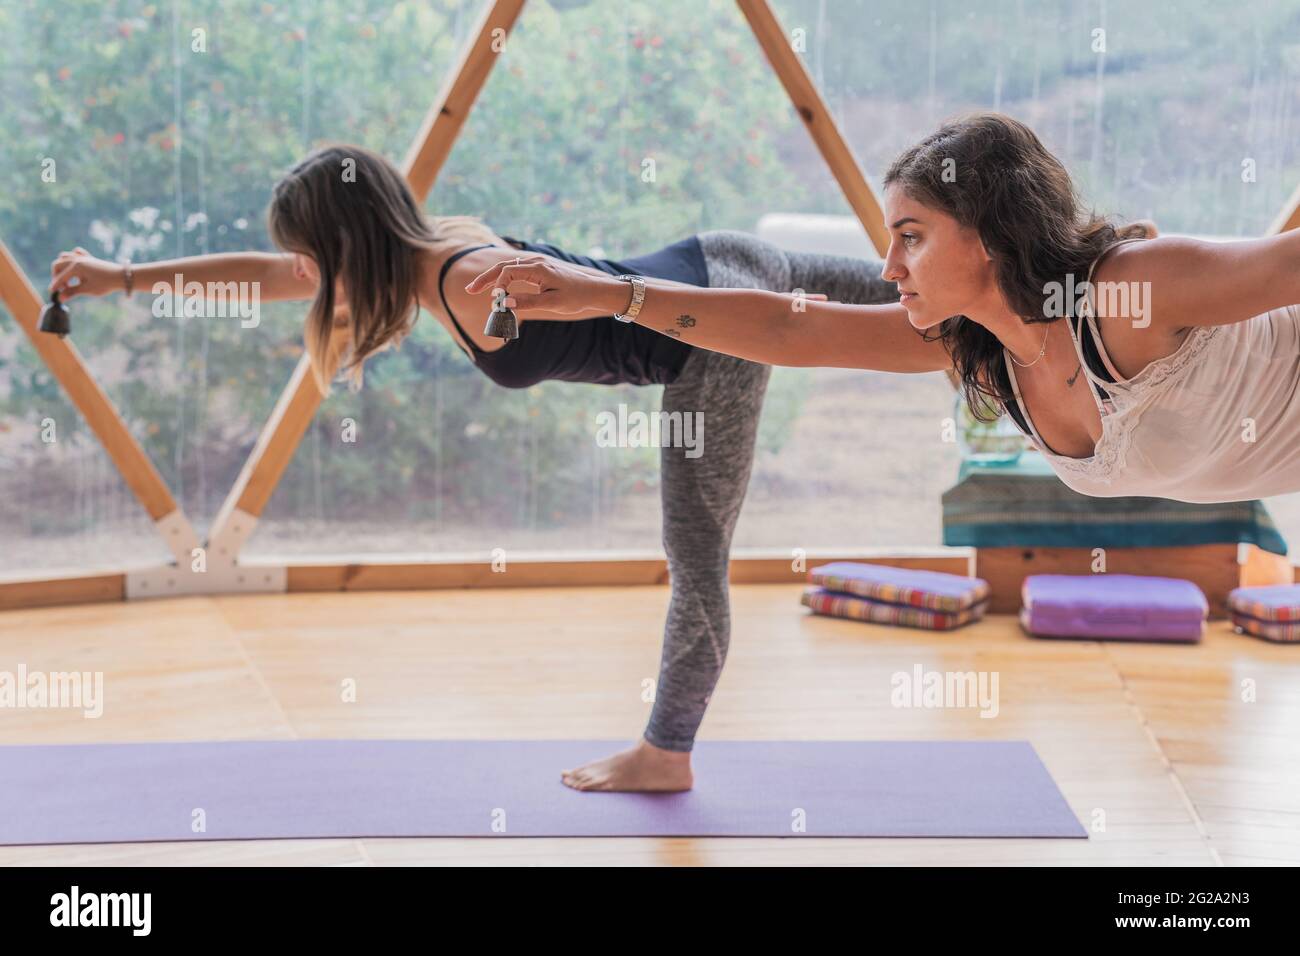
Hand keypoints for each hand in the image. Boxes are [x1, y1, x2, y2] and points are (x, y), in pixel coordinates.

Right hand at [48, 248, 123, 300]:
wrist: (121, 276)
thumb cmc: (105, 283)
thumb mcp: (87, 289)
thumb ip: (72, 292)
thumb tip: (59, 298)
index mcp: (75, 267)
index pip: (60, 277)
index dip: (55, 286)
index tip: (52, 294)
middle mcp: (77, 259)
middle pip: (58, 264)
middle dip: (57, 276)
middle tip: (62, 288)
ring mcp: (83, 257)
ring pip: (65, 257)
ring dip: (62, 267)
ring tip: (68, 280)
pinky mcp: (89, 258)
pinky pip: (76, 253)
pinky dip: (72, 259)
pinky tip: (75, 268)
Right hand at [464, 254, 625, 315]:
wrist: (595, 290)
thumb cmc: (576, 297)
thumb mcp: (553, 303)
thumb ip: (529, 302)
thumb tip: (507, 303)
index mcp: (538, 268)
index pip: (508, 272)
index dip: (498, 287)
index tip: (497, 303)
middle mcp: (535, 263)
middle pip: (503, 267)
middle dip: (486, 278)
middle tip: (469, 290)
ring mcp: (537, 265)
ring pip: (508, 268)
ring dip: (493, 278)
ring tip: (477, 290)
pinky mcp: (539, 270)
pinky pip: (516, 271)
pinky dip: (504, 279)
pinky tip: (497, 287)